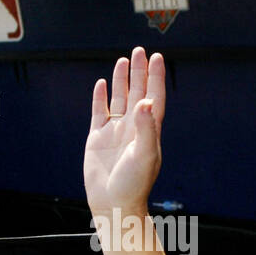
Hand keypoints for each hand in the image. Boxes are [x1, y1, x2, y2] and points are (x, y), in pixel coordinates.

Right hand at [84, 47, 166, 215]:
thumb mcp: (144, 155)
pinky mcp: (98, 138)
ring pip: (119, 99)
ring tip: (123, 61)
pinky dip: (101, 98)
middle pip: (137, 93)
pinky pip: (99, 112)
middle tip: (140, 51)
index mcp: (148, 131)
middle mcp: (133, 128)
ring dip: (122, 80)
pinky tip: (102, 84)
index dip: (156, 78)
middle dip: (139, 72)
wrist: (113, 203)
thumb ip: (146, 128)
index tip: (157, 58)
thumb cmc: (133, 184)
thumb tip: (147, 102)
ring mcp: (115, 132)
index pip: (154, 97)